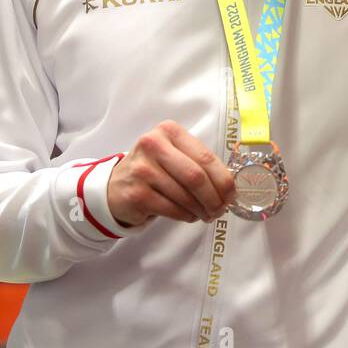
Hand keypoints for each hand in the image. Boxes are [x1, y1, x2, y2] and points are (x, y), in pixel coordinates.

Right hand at [108, 120, 234, 225]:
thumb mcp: (173, 155)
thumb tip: (229, 187)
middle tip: (220, 209)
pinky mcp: (137, 193)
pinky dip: (187, 216)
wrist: (116, 186)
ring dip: (201, 209)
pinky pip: (173, 209)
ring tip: (206, 214)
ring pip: (186, 196)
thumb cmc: (154, 169)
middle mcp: (153, 145)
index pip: (205, 157)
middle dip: (214, 197)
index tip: (231, 194)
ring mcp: (142, 170)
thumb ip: (198, 163)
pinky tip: (190, 215)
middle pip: (196, 177)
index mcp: (169, 131)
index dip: (223, 180)